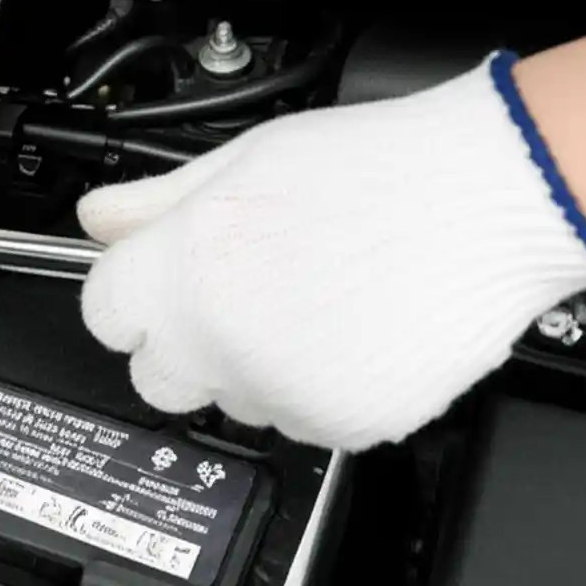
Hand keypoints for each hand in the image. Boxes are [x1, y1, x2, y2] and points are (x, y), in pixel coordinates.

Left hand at [77, 56, 585, 450]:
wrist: (488, 199)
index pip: (104, 312)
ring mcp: (283, 390)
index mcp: (188, 270)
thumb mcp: (241, 162)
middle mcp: (224, 340)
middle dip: (180, 342)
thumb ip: (154, 203)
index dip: (130, 293)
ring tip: (308, 299)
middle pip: (156, 374)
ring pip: (228, 399)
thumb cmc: (375, 170)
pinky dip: (312, 387)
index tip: (152, 284)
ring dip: (249, 363)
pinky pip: (296, 419)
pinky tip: (344, 329)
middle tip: (236, 293)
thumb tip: (98, 219)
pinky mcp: (341, 424)